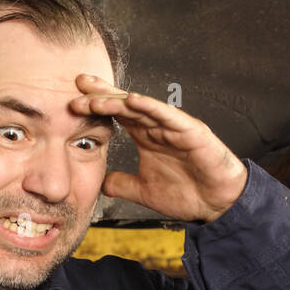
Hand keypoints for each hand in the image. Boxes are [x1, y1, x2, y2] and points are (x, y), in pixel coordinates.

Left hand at [70, 74, 247, 222]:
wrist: (217, 205)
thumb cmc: (187, 194)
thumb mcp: (144, 191)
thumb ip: (122, 183)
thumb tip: (101, 184)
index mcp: (146, 136)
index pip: (117, 115)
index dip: (96, 106)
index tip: (72, 101)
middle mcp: (157, 126)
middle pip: (125, 104)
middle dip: (101, 94)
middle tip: (77, 84)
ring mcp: (173, 126)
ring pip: (142, 107)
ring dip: (118, 100)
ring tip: (95, 95)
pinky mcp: (190, 131)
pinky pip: (168, 116)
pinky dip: (151, 107)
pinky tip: (133, 99)